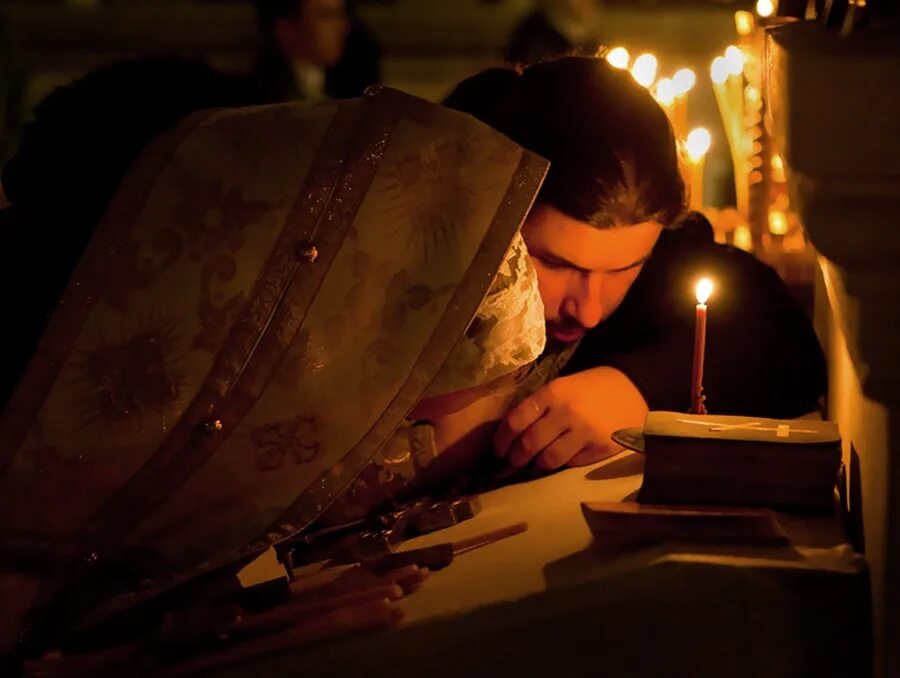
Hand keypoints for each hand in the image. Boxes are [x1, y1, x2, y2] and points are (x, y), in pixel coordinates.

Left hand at [494, 367, 648, 469]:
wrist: (634, 387)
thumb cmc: (591, 387)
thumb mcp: (561, 387)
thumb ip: (538, 407)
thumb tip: (512, 435)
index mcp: (552, 393)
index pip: (516, 421)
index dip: (502, 440)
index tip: (498, 450)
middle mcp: (566, 413)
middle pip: (528, 444)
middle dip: (515, 458)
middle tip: (510, 463)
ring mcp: (584, 433)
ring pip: (548, 460)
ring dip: (537, 464)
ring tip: (535, 463)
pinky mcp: (599, 449)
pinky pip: (570, 464)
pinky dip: (562, 464)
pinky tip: (562, 458)